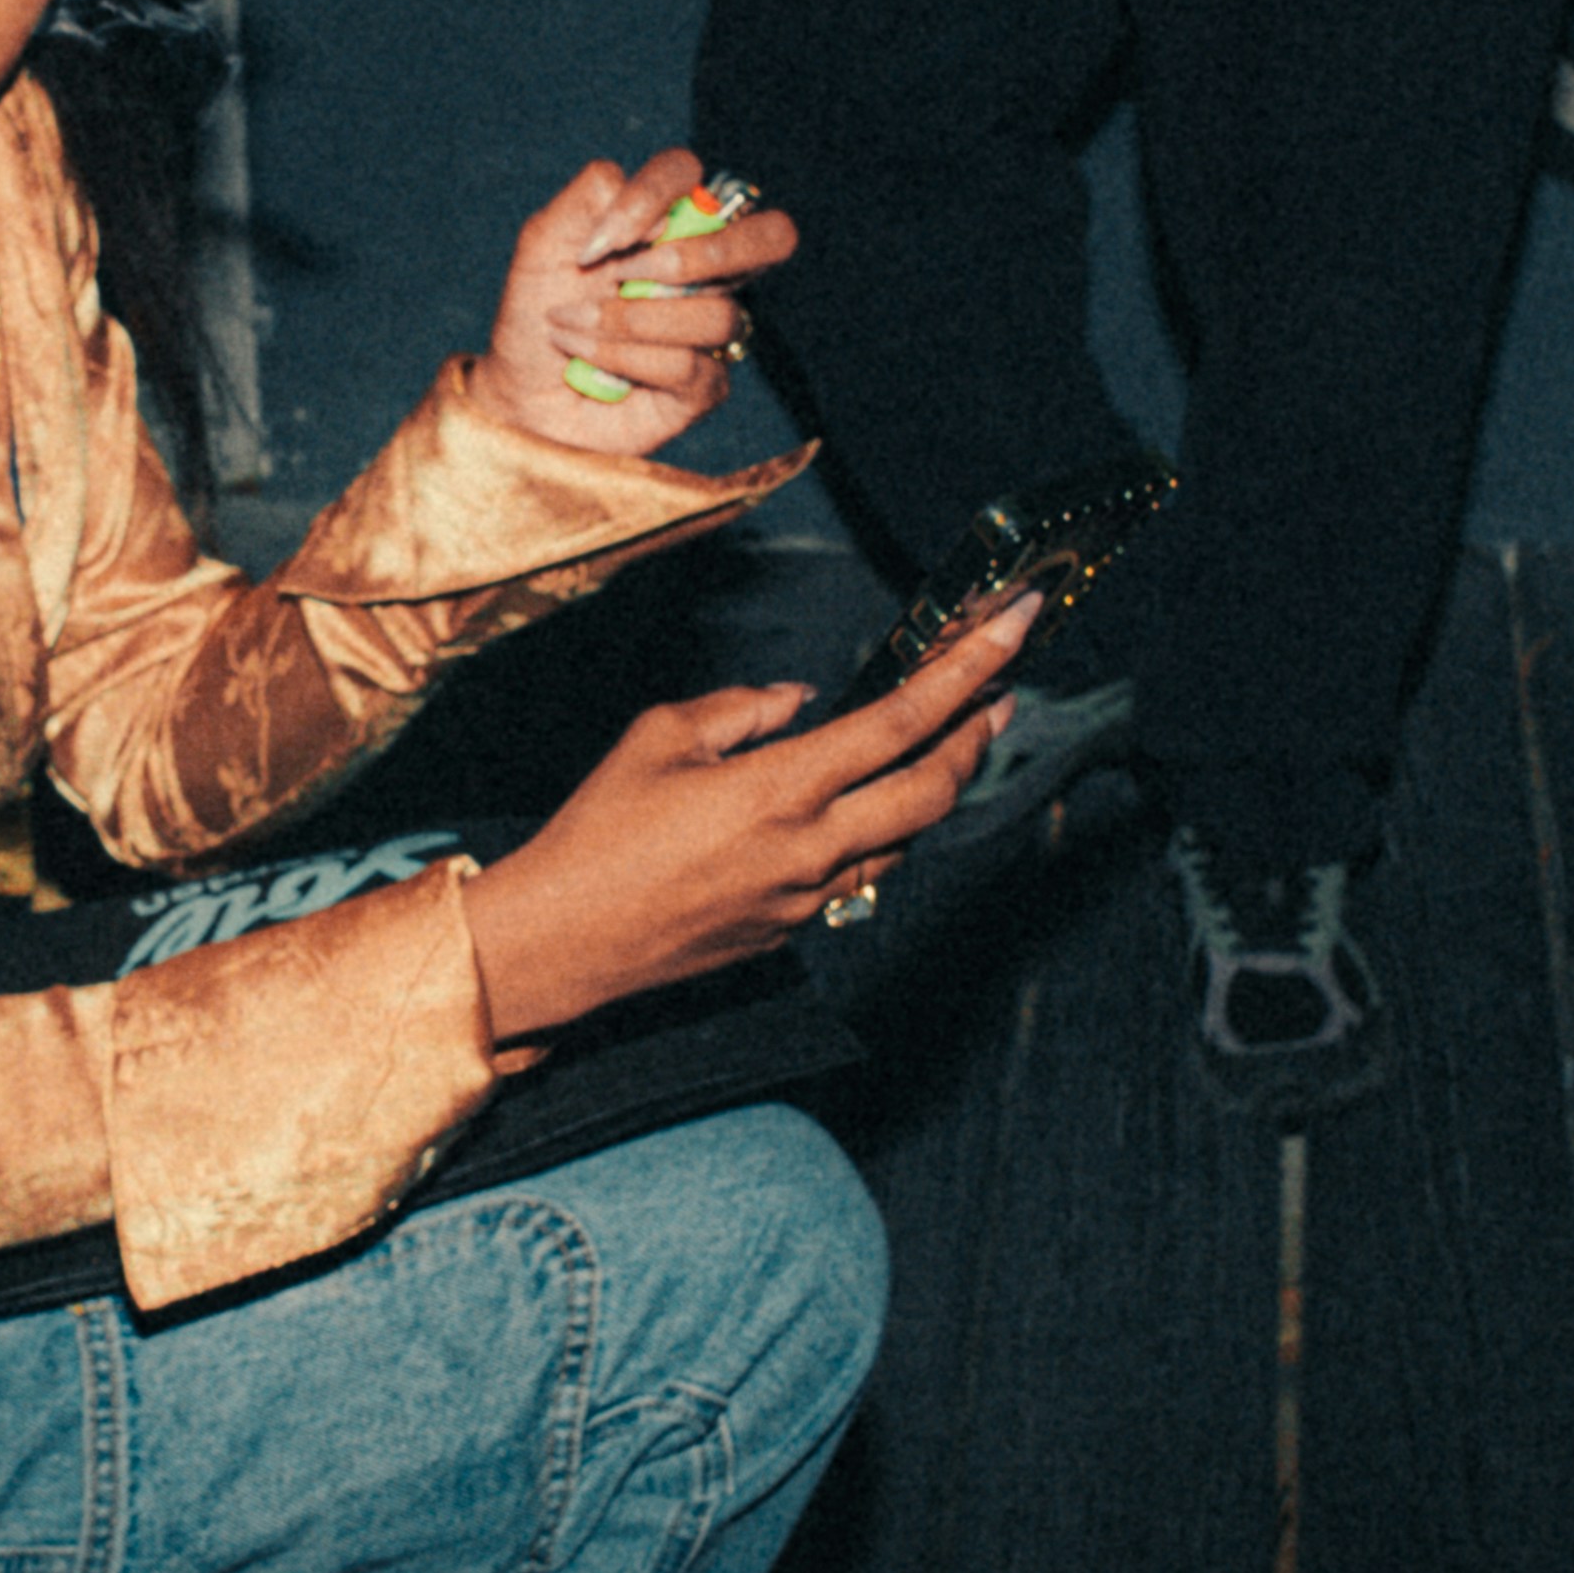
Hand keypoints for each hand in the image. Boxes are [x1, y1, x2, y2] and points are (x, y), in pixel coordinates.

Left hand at [463, 148, 801, 458]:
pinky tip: (586, 361)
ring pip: (716, 315)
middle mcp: (704, 270)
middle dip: (700, 257)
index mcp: (668, 222)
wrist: (520, 389)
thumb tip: (661, 216)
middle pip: (772, 236)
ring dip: (629, 321)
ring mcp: (711, 327)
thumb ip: (589, 197)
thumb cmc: (537, 310)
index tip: (600, 239)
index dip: (653, 194)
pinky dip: (623, 360)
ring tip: (575, 326)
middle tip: (633, 275)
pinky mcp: (705, 384)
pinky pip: (687, 366)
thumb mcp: (544, 243)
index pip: (689, 174)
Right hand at [464, 589, 1036, 1038]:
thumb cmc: (597, 833)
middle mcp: (808, 848)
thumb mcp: (659, 737)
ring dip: (930, 790)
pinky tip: (861, 809)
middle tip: (999, 698)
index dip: (967, 672)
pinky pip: (854, 874)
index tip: (1012, 630)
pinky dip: (872, 832)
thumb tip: (796, 701)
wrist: (561, 942)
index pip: (901, 721)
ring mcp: (806, 898)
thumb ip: (742, 709)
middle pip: (933, 792)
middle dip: (977, 738)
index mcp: (779, 788)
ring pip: (903, 839)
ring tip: (941, 748)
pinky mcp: (789, 931)